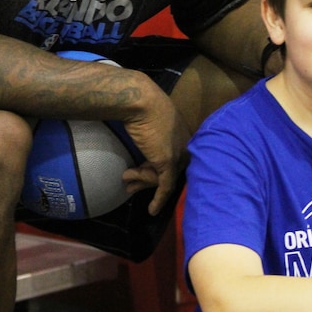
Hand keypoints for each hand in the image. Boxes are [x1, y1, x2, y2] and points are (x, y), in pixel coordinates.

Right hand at [118, 83, 182, 216]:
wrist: (140, 101)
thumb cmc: (141, 104)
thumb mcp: (150, 120)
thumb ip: (152, 130)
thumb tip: (141, 131)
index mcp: (182, 132)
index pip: (171, 157)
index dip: (154, 166)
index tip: (139, 170)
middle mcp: (185, 144)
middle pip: (168, 169)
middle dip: (147, 177)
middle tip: (129, 183)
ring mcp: (179, 154)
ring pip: (162, 177)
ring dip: (142, 181)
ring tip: (125, 181)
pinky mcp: (169, 163)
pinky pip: (165, 186)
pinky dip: (158, 199)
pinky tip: (152, 210)